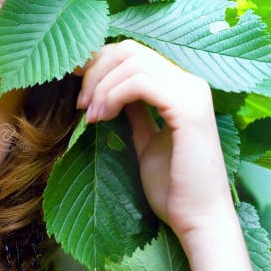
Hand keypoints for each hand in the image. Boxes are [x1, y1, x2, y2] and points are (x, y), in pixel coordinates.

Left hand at [74, 40, 234, 238]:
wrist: (197, 219)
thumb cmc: (171, 187)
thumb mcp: (144, 140)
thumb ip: (132, 112)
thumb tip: (108, 91)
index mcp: (181, 87)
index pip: (133, 53)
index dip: (98, 62)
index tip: (73, 84)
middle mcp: (190, 83)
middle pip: (129, 50)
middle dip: (94, 71)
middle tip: (79, 104)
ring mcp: (192, 93)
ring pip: (132, 63)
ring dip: (100, 87)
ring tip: (90, 117)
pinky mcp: (188, 109)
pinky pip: (140, 84)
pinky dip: (112, 96)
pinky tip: (102, 118)